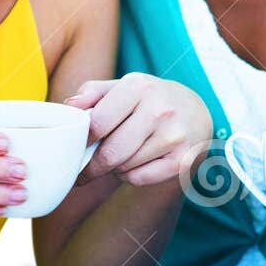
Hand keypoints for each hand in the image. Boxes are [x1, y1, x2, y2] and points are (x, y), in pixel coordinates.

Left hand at [66, 74, 211, 186]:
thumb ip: (92, 92)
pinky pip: (139, 178)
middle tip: (85, 169)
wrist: (196, 111)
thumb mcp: (123, 86)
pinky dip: (129, 176)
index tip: (78, 146)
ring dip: (114, 168)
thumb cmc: (149, 99)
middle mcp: (159, 109)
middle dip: (92, 165)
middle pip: (110, 152)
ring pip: (124, 167)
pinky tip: (135, 163)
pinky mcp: (182, 160)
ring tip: (120, 156)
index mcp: (139, 86)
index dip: (82, 140)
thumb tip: (69, 106)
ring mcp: (173, 136)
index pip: (97, 123)